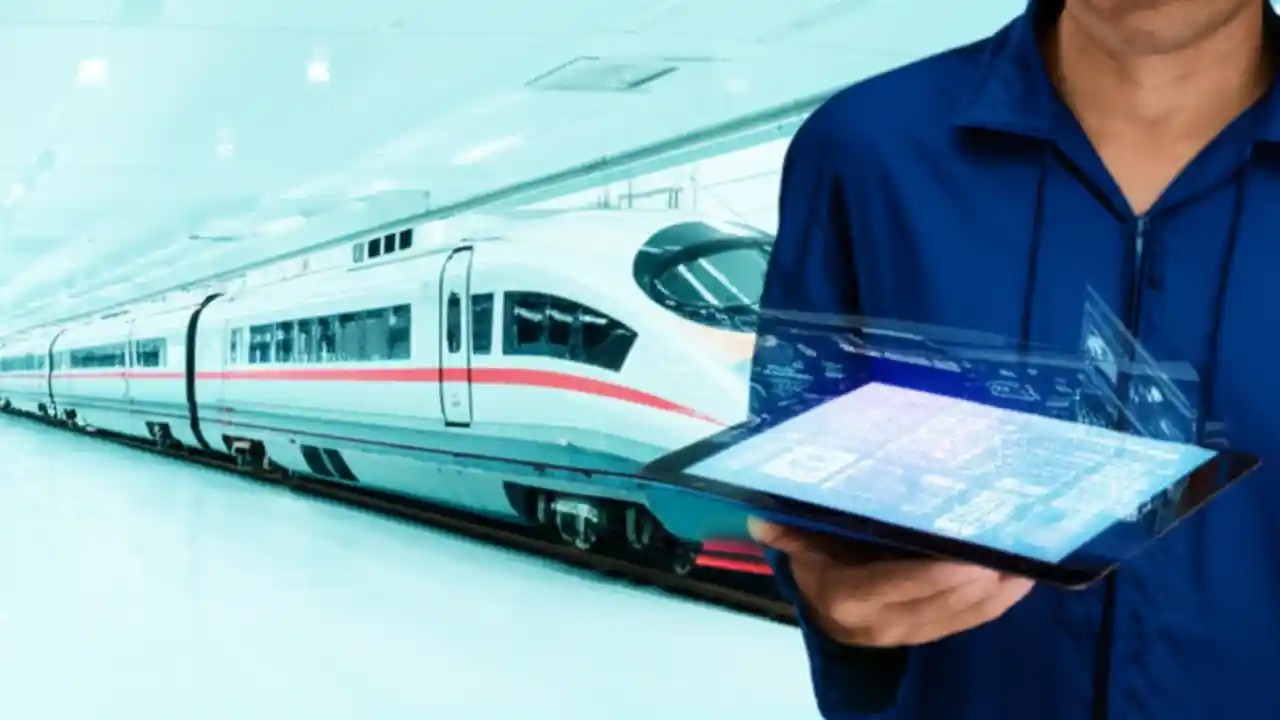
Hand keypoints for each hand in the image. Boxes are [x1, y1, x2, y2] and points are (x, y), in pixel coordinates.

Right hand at [749, 518, 1033, 647]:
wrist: (822, 606)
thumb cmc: (818, 561)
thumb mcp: (800, 545)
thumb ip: (789, 532)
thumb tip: (761, 517)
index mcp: (845, 597)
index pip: (891, 586)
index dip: (930, 576)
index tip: (967, 556)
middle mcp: (879, 623)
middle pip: (936, 603)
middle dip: (977, 581)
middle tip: (1009, 548)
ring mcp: (907, 633)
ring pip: (959, 616)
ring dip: (997, 593)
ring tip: (1027, 562)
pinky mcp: (929, 635)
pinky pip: (968, 623)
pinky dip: (998, 604)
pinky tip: (1021, 580)